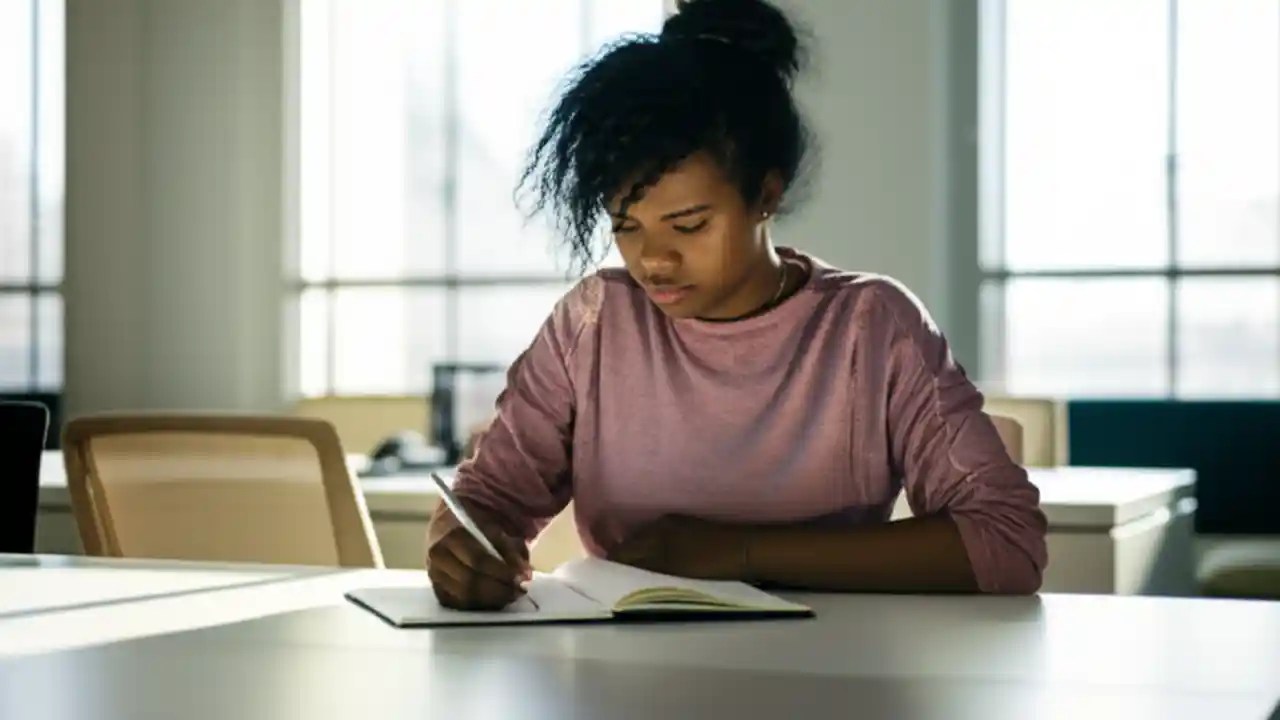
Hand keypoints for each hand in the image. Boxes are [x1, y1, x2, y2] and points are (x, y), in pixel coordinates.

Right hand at [426, 503, 531, 610]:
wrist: (449, 525)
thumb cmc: (477, 526)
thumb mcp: (495, 528)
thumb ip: (510, 550)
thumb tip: (524, 575)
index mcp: (452, 533)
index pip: (478, 559)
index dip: (502, 572)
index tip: (522, 578)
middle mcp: (438, 555)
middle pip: (470, 581)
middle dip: (499, 590)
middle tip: (520, 590)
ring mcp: (435, 574)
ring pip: (464, 596)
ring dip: (492, 600)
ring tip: (512, 595)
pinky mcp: (437, 589)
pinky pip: (459, 603)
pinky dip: (480, 605)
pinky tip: (496, 600)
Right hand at [606, 515, 750, 581]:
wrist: (746, 551)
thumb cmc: (707, 562)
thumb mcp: (670, 567)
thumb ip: (641, 565)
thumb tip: (612, 565)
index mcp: (655, 531)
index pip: (623, 550)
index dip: (612, 565)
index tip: (604, 580)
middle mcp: (663, 523)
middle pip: (634, 544)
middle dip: (623, 560)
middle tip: (616, 580)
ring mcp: (679, 525)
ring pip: (648, 542)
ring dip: (639, 557)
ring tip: (635, 576)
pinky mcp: (692, 531)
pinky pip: (662, 542)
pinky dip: (654, 554)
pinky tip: (658, 566)